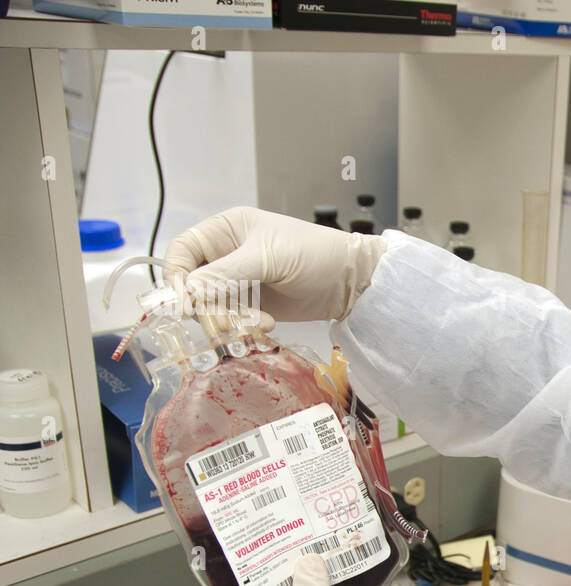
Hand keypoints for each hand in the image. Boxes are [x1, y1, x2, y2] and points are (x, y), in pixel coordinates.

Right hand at [164, 206, 387, 328]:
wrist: (350, 281)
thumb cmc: (313, 253)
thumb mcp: (267, 257)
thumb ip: (225, 273)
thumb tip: (187, 290)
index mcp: (225, 231)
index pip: (183, 250)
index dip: (177, 275)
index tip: (187, 299)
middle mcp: (227, 256)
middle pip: (192, 284)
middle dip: (207, 304)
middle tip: (226, 318)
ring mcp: (239, 283)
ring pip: (210, 307)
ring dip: (229, 319)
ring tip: (258, 321)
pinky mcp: (252, 307)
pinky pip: (231, 321)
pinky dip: (243, 327)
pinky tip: (267, 324)